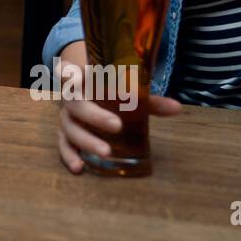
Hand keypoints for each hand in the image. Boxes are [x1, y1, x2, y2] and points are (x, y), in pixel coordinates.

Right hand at [55, 40, 181, 173]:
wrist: (88, 92)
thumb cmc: (107, 91)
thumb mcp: (126, 92)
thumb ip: (148, 100)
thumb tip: (177, 108)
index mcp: (81, 80)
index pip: (69, 72)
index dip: (71, 75)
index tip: (81, 76)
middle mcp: (70, 99)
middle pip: (76, 105)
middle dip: (95, 116)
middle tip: (117, 126)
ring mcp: (67, 118)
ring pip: (70, 129)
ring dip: (87, 140)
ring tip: (106, 152)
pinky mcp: (67, 135)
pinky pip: (64, 145)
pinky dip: (70, 156)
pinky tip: (80, 168)